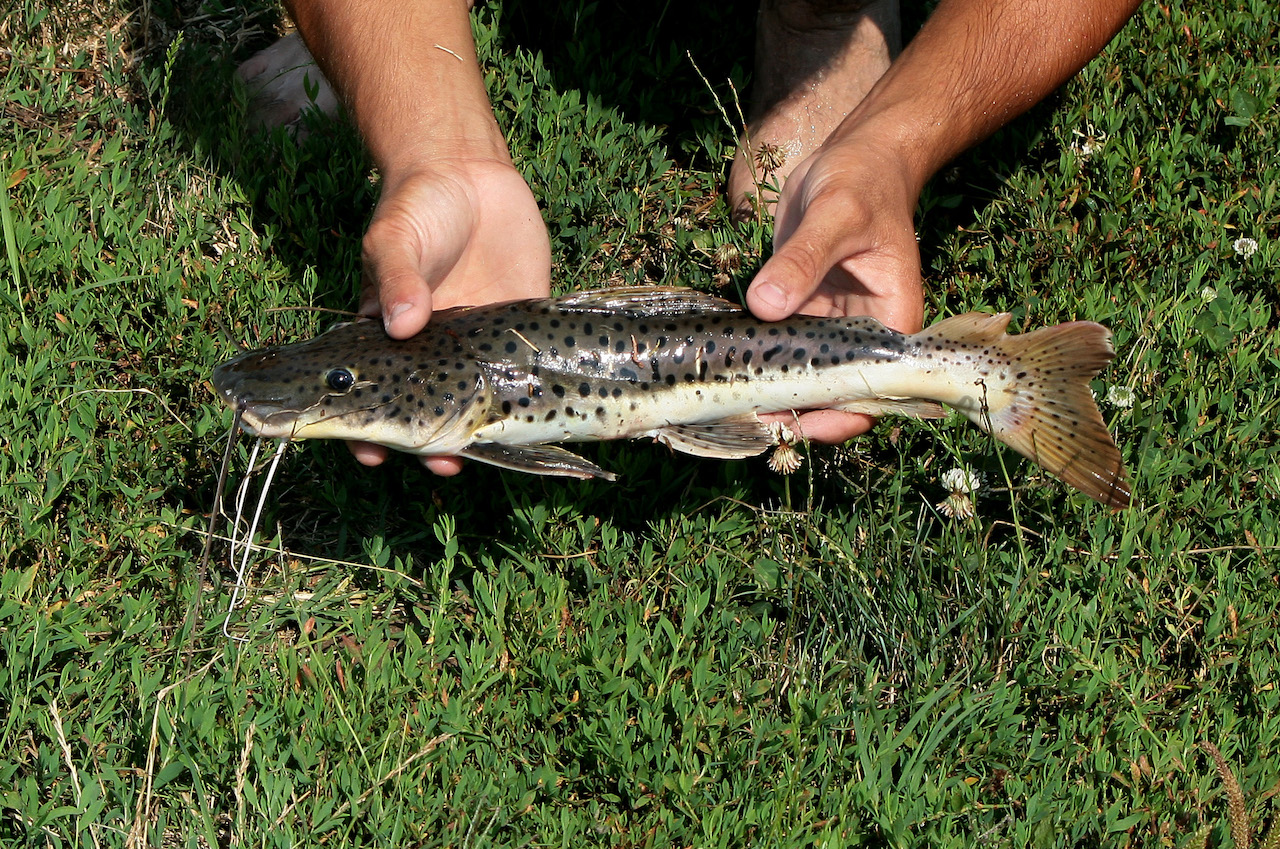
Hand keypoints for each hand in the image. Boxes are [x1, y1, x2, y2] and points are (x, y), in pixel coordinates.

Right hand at [348, 157, 551, 474]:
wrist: (470, 175)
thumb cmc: (417, 207)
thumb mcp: (396, 239)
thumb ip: (397, 278)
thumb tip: (401, 323)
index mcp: (390, 335)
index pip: (370, 392)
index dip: (365, 430)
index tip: (370, 454)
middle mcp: (433, 349)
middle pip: (425, 410)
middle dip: (427, 444)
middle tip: (437, 462)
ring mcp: (477, 343)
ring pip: (476, 401)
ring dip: (475, 433)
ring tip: (470, 458)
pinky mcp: (519, 326)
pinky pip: (523, 370)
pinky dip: (526, 398)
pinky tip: (528, 423)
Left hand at [747, 130, 924, 442]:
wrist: (854, 158)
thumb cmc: (862, 182)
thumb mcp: (835, 215)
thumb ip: (802, 260)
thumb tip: (765, 305)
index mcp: (892, 322)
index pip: (875, 390)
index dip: (841, 418)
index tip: (800, 425)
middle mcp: (862, 334)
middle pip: (835, 393)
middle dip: (797, 411)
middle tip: (751, 419)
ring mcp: (829, 325)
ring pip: (802, 375)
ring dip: (770, 389)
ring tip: (730, 402)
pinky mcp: (800, 309)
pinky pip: (778, 344)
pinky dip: (755, 358)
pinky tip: (723, 366)